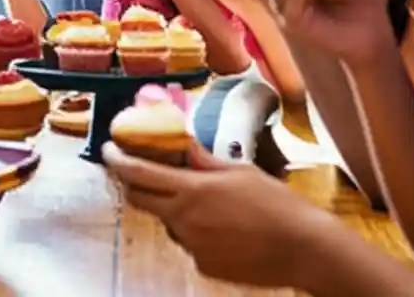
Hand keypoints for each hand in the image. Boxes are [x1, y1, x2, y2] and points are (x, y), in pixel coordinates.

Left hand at [103, 141, 332, 289]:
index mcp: (192, 191)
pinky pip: (191, 244)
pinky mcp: (203, 266)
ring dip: (175, 211)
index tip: (109, 150)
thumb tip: (184, 146)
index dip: (118, 160)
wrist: (304, 248)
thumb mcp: (240, 171)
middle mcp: (184, 220)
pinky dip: (198, 233)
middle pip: (141, 201)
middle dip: (134, 185)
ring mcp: (192, 246)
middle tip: (140, 173)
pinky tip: (226, 229)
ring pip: (169, 223)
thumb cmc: (277, 204)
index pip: (139, 173)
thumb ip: (204, 161)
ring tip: (212, 206)